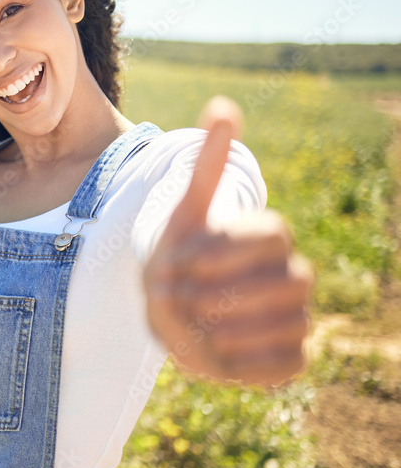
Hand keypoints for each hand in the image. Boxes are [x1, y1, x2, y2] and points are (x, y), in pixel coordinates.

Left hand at [143, 96, 313, 386]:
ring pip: (294, 322)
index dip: (223, 250)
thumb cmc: (179, 258)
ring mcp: (296, 317)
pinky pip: (287, 362)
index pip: (273, 233)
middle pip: (293, 282)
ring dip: (232, 325)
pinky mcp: (289, 357)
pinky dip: (246, 361)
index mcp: (271, 236)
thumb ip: (206, 165)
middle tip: (177, 294)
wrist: (170, 310)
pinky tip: (212, 351)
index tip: (177, 260)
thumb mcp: (182, 212)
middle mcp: (293, 275)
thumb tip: (223, 105)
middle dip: (226, 290)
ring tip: (190, 321)